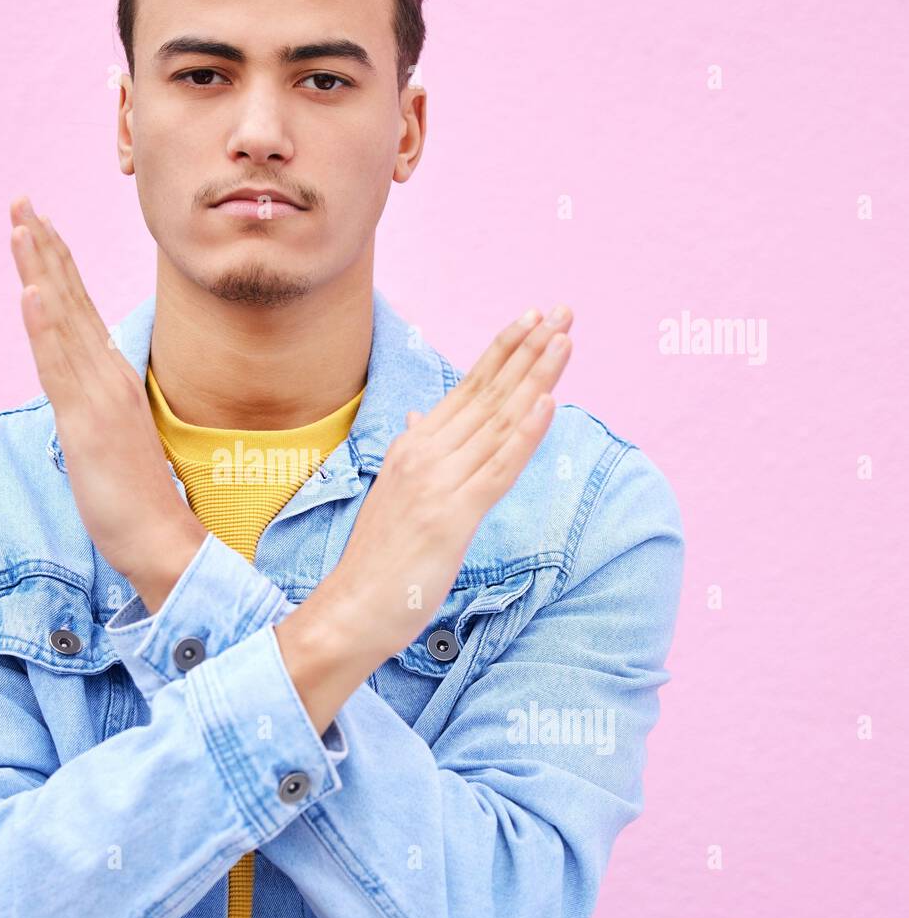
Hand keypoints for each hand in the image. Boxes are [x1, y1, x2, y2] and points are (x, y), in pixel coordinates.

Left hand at [9, 196, 205, 610]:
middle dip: (44, 247)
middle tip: (22, 200)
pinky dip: (46, 327)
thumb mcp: (110, 438)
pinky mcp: (86, 422)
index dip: (57, 264)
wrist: (161, 537)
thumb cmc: (137, 496)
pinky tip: (32, 292)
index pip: (80, 309)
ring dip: (42, 269)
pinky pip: (60, 367)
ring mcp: (97, 396)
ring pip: (64, 321)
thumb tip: (81, 393)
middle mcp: (107, 375)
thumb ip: (97, 406)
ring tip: (23, 225)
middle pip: (71, 300)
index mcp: (112, 377)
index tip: (37, 223)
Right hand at [329, 304, 573, 658]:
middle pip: (488, 392)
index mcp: (414, 446)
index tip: (533, 319)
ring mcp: (440, 483)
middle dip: (529, 349)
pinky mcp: (454, 516)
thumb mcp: (394, 493)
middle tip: (563, 311)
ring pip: (498, 420)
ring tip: (565, 340)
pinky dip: (525, 434)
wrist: (352, 607)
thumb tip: (417, 419)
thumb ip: (413, 451)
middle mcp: (426, 454)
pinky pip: (498, 469)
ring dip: (536, 377)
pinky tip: (548, 403)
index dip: (503, 350)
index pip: (467, 387)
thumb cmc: (379, 557)